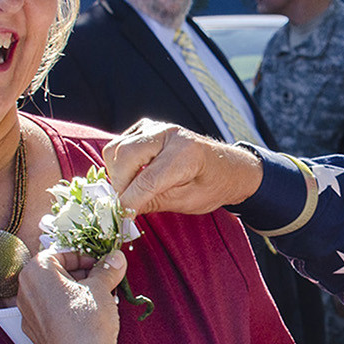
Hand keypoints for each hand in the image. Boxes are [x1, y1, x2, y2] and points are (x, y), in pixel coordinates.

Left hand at [19, 248, 125, 343]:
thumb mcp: (101, 287)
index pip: (59, 253)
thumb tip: (114, 259)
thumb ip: (107, 269)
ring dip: (76, 293)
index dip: (83, 257)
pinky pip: (52, 314)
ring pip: (54, 295)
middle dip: (81, 276)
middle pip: (55, 274)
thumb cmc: (86, 320)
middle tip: (102, 280)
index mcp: (36, 272)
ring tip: (100, 299)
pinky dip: (68, 310)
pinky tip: (89, 317)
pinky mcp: (36, 334)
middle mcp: (25, 292)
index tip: (99, 263)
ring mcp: (28, 315)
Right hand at [103, 120, 262, 215]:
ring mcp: (157, 127)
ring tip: (131, 191)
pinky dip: (119, 163)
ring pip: (117, 148)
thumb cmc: (212, 185)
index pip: (148, 179)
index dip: (130, 201)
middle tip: (126, 204)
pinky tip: (134, 176)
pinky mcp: (146, 127)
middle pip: (125, 155)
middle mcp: (170, 134)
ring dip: (117, 174)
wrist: (226, 167)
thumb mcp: (188, 202)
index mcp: (187, 153)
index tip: (121, 216)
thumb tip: (123, 210)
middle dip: (120, 184)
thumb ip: (155, 203)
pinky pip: (119, 143)